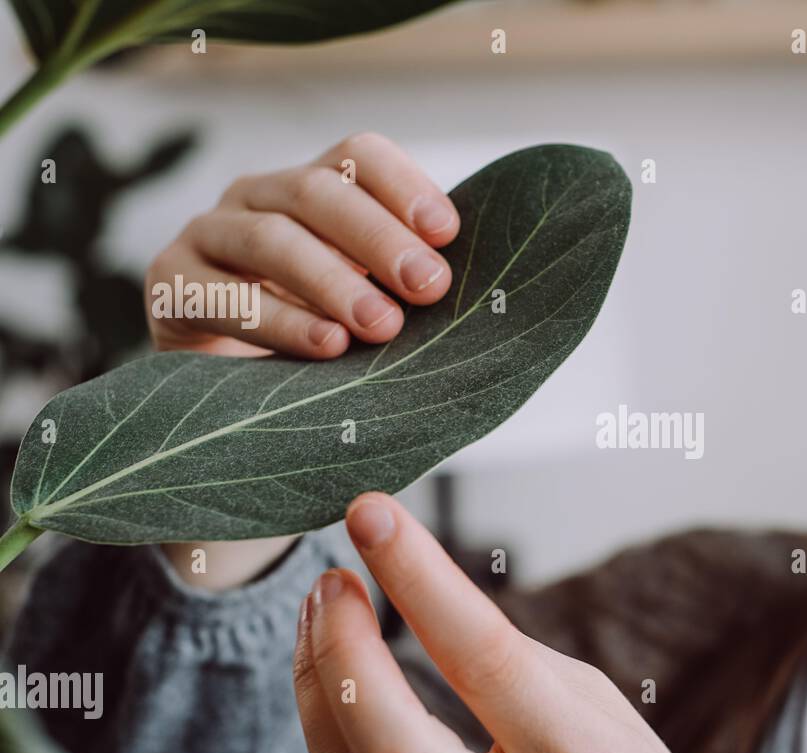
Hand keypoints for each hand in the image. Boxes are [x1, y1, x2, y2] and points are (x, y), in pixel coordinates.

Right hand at [144, 131, 458, 359]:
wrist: (225, 386)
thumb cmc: (317, 334)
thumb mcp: (367, 299)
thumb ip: (406, 282)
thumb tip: (480, 290)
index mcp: (314, 188)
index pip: (359, 156)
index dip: (405, 187)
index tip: (448, 234)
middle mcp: (259, 196)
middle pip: (318, 192)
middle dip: (379, 240)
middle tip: (429, 287)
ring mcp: (209, 233)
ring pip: (271, 238)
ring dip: (333, 282)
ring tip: (381, 326)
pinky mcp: (171, 283)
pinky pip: (223, 295)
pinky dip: (279, 322)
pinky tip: (325, 346)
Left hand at [292, 492, 727, 752]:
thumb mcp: (605, 713)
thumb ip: (518, 666)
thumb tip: (428, 608)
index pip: (482, 659)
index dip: (419, 580)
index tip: (373, 516)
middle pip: (388, 741)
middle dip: (342, 646)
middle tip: (332, 578)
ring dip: (318, 683)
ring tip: (322, 612)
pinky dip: (330, 727)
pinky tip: (333, 677)